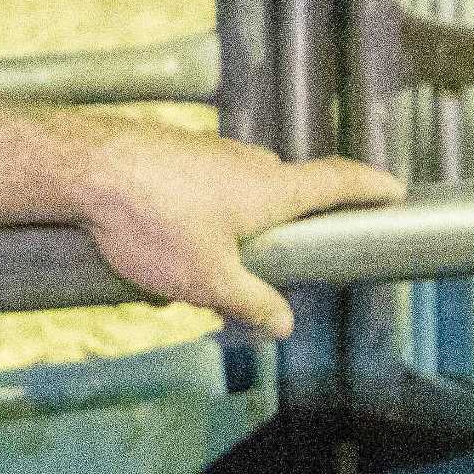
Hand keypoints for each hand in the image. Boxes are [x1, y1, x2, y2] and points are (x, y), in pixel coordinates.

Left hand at [66, 118, 402, 337]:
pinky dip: (177, 222)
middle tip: (266, 262)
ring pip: (226, 196)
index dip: (369, 187)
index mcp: (269, 188)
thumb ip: (250, 303)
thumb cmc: (151, 219)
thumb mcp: (208, 279)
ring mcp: (200, 150)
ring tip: (177, 276)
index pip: (336, 181)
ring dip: (215, 233)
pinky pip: (185, 192)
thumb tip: (282, 323)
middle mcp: (241, 160)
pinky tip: (142, 255)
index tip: (394, 190)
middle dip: (276, 226)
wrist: (78, 166)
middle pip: (279, 192)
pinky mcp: (161, 152)